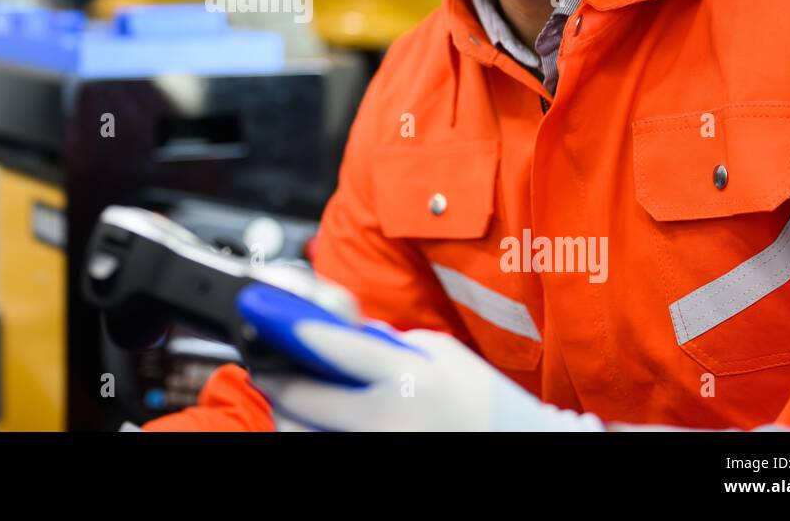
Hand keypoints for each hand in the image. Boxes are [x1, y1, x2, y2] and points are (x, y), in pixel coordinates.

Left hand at [252, 322, 605, 431]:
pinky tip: (308, 424)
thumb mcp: (445, 356)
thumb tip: (348, 335)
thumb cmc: (484, 403)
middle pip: (306, 398)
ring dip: (287, 413)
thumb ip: (393, 344)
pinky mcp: (375, 467)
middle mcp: (388, 417)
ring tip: (288, 399)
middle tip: (268, 364)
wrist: (521, 447)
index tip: (272, 320)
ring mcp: (378, 448)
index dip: (297, 331)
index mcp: (409, 378)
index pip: (339, 349)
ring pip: (302, 434)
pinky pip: (319, 450)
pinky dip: (306, 435)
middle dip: (278, 377)